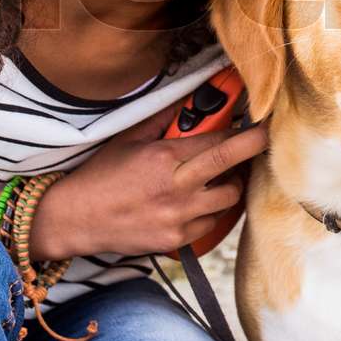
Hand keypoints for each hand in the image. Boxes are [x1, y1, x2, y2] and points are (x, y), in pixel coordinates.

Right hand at [28, 99, 268, 259]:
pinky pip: (212, 224)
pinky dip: (215, 211)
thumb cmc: (101, 175)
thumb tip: (191, 100)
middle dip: (254, 151)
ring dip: (234, 184)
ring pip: (229, 200)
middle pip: (232, 168)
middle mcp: (176, 188)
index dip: (242, 131)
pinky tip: (206, 200)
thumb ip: (163, 119)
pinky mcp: (177, 241)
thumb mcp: (129, 138)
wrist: (76, 219)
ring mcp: (178, 218)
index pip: (219, 142)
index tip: (258, 124)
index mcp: (164, 158)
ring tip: (227, 175)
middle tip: (264, 140)